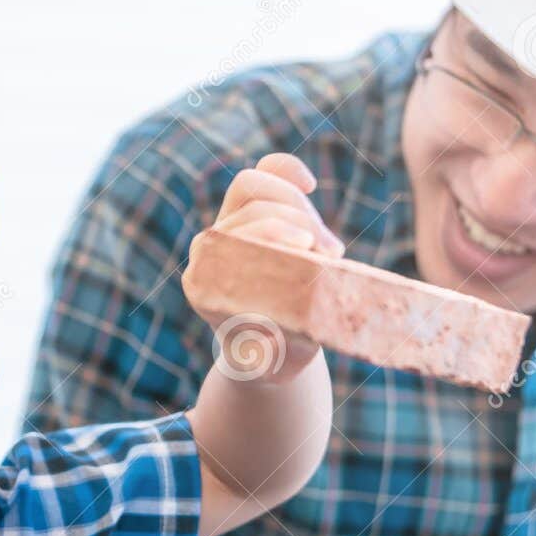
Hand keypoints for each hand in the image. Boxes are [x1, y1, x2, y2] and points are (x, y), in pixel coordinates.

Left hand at [182, 154, 343, 377]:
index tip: (307, 248)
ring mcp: (229, 227)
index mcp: (204, 281)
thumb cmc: (271, 357)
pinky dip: (287, 173)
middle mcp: (210, 249)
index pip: (234, 234)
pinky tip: (309, 184)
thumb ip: (270, 350)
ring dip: (305, 212)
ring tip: (330, 250)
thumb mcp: (271, 362)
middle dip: (300, 223)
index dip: (272, 232)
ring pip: (263, 189)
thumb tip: (279, 334)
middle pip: (255, 207)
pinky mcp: (254, 214)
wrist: (269, 348)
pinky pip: (265, 175)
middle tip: (332, 256)